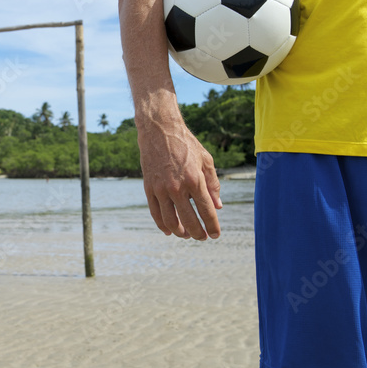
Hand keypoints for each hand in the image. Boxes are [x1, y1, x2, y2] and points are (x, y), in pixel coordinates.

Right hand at [137, 118, 221, 239]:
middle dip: (198, 233)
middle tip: (203, 237)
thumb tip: (217, 206)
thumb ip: (213, 184)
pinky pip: (155, 212)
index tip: (215, 234)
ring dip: (180, 232)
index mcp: (195, 180)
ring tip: (187, 235)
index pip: (206, 210)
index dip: (212, 226)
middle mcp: (177, 187)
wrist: (159, 130)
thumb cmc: (186, 144)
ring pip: (171, 220)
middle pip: (189, 220)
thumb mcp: (206, 160)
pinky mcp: (149, 188)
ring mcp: (161, 189)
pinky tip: (169, 230)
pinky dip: (163, 225)